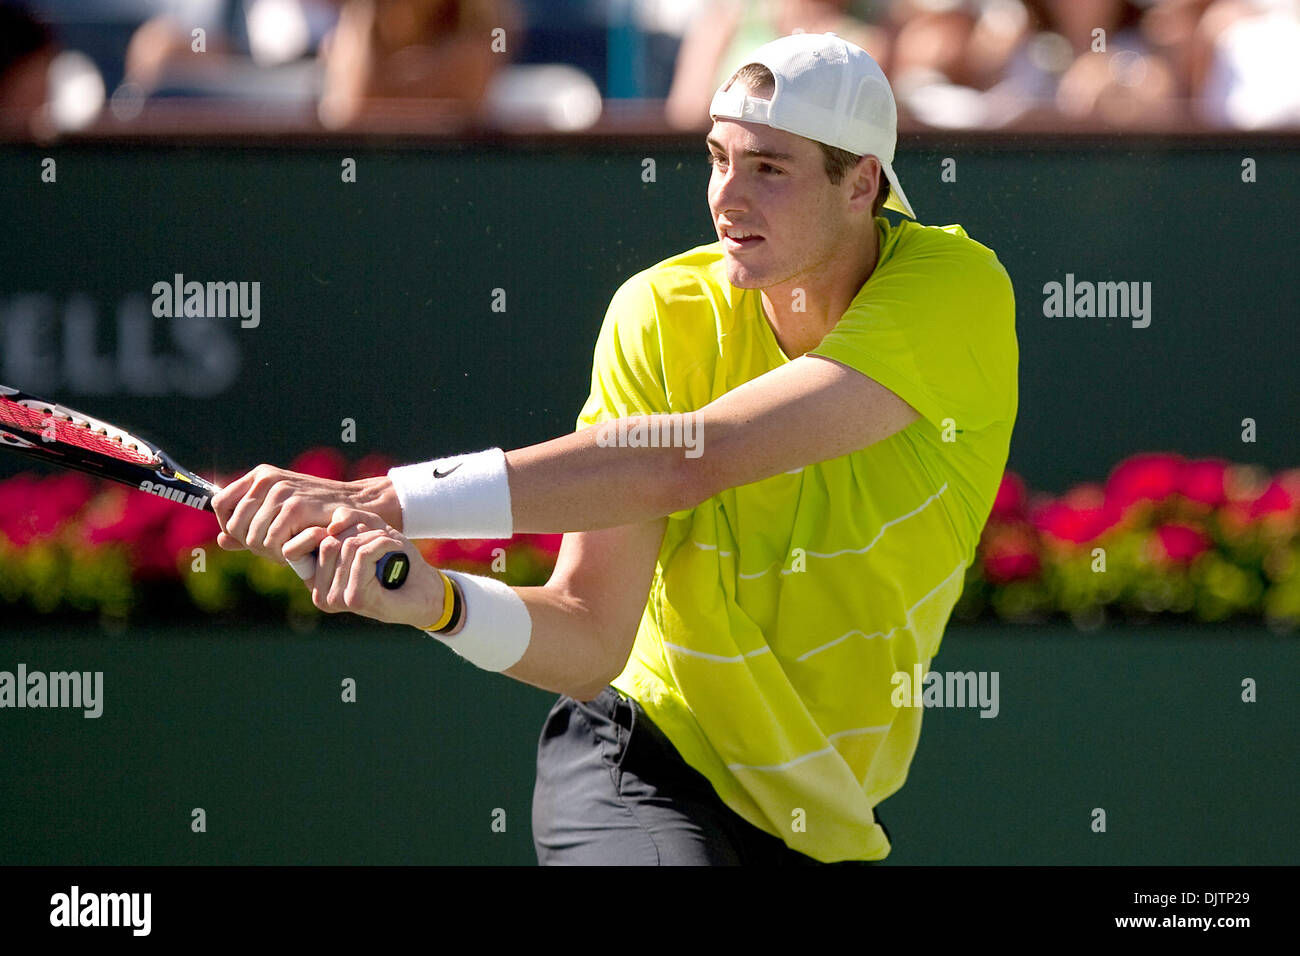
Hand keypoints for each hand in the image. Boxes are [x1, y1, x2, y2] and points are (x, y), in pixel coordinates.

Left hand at [212, 464, 401, 565]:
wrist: (356, 508)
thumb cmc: (317, 514)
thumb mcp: (280, 514)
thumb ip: (250, 526)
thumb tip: (221, 541)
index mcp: (260, 476)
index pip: (220, 503)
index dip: (230, 525)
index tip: (250, 536)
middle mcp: (267, 479)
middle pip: (234, 524)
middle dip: (252, 543)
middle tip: (275, 547)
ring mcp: (281, 491)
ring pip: (251, 536)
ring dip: (268, 550)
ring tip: (288, 548)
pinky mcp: (295, 507)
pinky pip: (270, 541)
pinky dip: (281, 553)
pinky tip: (297, 548)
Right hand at [283, 506, 442, 628]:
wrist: (426, 590)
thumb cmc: (396, 559)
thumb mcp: (369, 530)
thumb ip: (347, 520)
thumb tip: (333, 526)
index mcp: (315, 577)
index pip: (291, 547)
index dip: (320, 529)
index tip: (354, 529)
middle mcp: (319, 592)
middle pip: (327, 540)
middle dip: (358, 531)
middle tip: (380, 539)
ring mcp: (334, 599)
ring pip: (346, 546)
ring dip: (376, 537)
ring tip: (390, 545)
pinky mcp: (354, 600)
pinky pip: (362, 555)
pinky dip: (384, 543)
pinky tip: (396, 548)